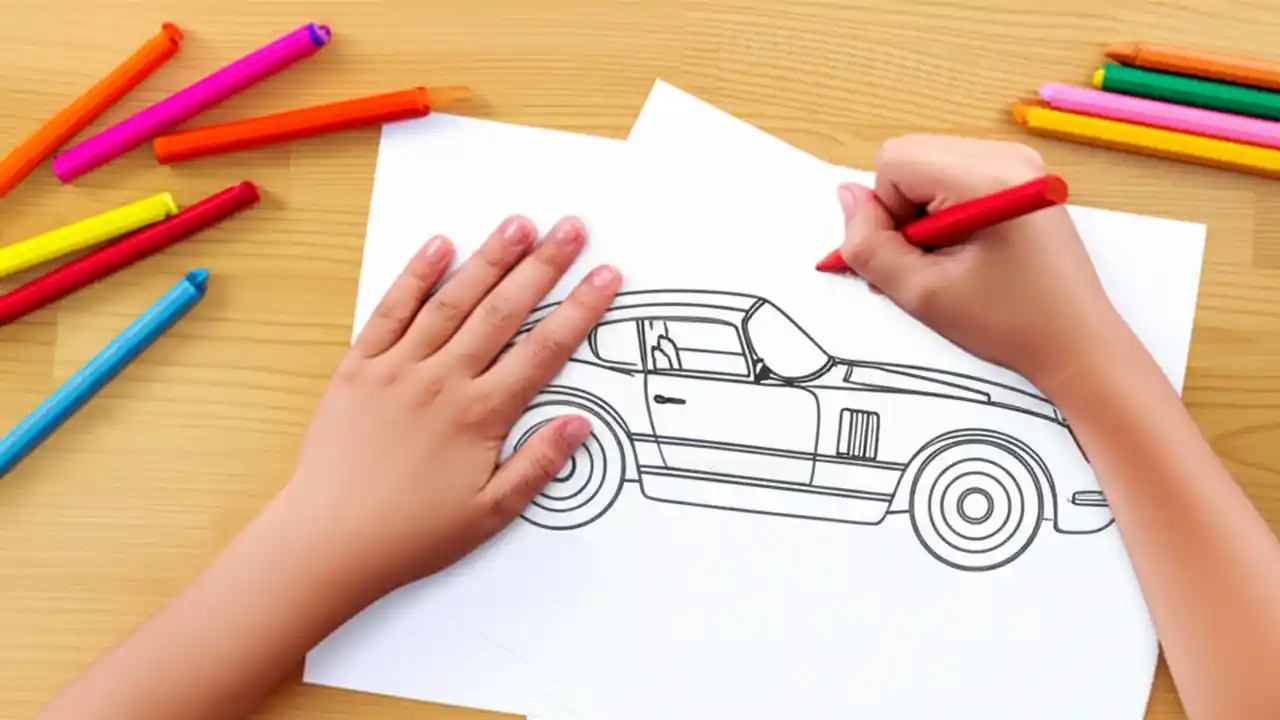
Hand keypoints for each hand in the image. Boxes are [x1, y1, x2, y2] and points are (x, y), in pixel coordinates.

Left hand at [285, 215, 620, 592]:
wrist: (327, 542)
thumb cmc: (409, 535)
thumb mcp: (488, 514)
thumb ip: (536, 465)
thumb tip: (577, 424)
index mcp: (479, 416)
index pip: (542, 350)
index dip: (579, 309)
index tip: (605, 276)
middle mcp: (442, 381)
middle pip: (503, 311)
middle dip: (543, 266)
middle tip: (572, 228)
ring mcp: (398, 369)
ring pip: (452, 301)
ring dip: (488, 259)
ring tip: (519, 223)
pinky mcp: (358, 368)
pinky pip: (390, 311)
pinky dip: (415, 276)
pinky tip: (440, 246)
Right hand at [835, 134, 1125, 393]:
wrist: (1076, 341)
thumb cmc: (1011, 323)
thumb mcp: (922, 294)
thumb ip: (869, 245)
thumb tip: (846, 197)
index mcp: (987, 179)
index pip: (894, 162)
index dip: (885, 212)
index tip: (914, 255)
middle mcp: (1008, 156)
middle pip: (909, 156)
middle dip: (902, 209)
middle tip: (929, 259)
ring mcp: (1019, 162)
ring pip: (928, 164)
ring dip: (922, 211)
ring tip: (949, 256)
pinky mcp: (1021, 175)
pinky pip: (953, 172)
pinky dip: (943, 208)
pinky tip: (964, 246)